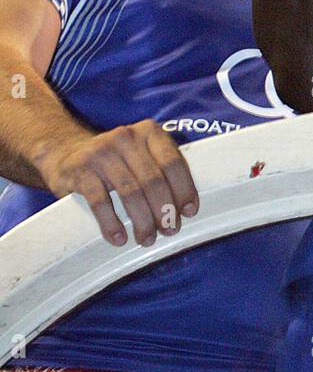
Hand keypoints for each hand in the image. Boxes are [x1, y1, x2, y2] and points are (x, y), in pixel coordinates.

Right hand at [34, 120, 198, 247]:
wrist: (65, 153)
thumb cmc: (114, 161)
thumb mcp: (140, 155)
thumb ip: (161, 170)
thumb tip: (185, 209)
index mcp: (149, 132)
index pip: (173, 162)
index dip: (184, 190)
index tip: (188, 213)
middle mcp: (126, 138)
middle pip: (154, 180)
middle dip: (164, 211)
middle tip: (168, 231)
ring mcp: (101, 153)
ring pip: (130, 192)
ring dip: (142, 221)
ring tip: (146, 239)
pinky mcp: (80, 170)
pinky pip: (100, 201)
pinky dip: (111, 223)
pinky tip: (118, 238)